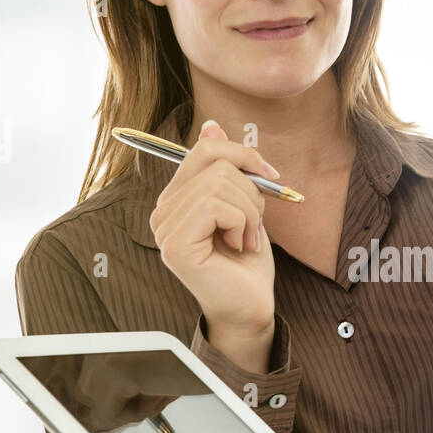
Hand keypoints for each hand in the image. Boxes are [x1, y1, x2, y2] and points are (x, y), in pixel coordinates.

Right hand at [150, 120, 277, 338]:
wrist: (252, 306)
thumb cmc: (248, 262)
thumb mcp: (243, 204)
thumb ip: (225, 168)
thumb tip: (211, 126)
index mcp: (176, 199)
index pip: (203, 150)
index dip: (243, 154)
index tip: (270, 175)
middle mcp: (162, 211)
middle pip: (215, 163)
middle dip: (251, 190)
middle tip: (255, 223)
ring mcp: (165, 229)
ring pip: (219, 184)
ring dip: (249, 211)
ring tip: (248, 238)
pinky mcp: (176, 246)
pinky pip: (215, 206)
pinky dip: (241, 223)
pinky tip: (241, 246)